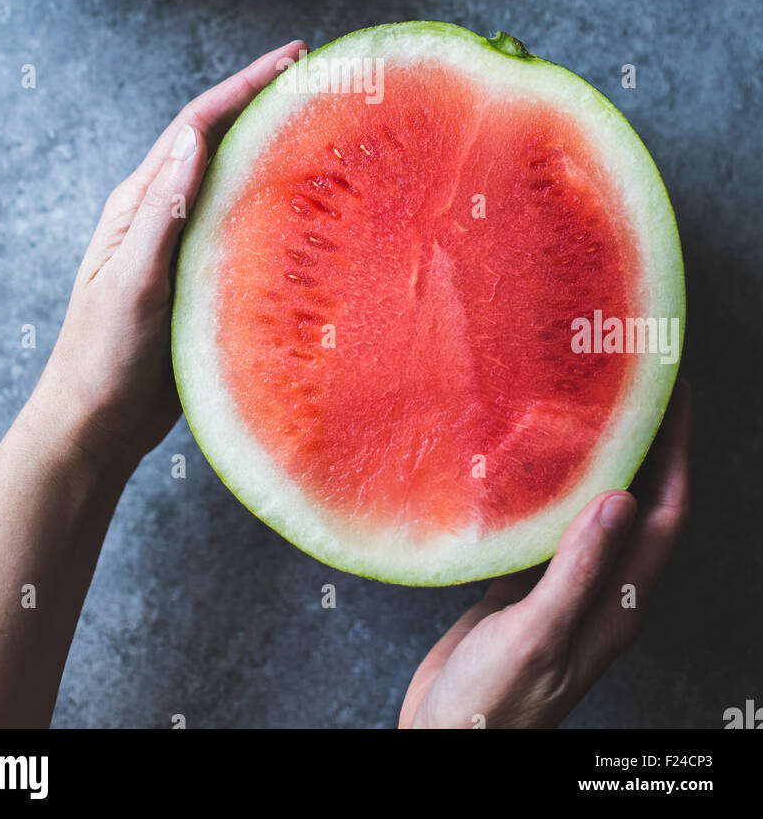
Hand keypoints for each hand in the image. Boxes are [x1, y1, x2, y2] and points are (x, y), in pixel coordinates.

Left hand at [28, 39, 305, 472]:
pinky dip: (277, 208)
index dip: (243, 85)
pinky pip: (245, 232)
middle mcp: (163, 216)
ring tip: (322, 128)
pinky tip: (313, 213)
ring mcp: (183, 249)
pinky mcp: (202, 283)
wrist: (94, 425)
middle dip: (264, 103)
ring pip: (235, 185)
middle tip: (318, 78)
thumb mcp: (130, 280)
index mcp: (140, 203)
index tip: (293, 56)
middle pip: (219, 143)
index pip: (197, 126)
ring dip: (273, 149)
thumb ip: (161, 211)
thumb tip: (194, 136)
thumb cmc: (103, 356)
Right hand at [399, 378, 691, 728]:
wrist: (447, 740)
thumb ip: (577, 571)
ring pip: (592, 507)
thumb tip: (618, 500)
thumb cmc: (494, 704)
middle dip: (644, 442)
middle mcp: (601, 587)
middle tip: (630, 382)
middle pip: (637, 501)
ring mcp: (564, 585)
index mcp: (619, 600)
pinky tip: (526, 458)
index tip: (672, 392)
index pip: (666, 511)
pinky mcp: (523, 585)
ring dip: (596, 458)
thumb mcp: (539, 635)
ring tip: (583, 404)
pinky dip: (547, 486)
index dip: (676, 450)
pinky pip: (548, 523)